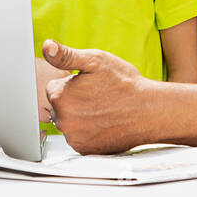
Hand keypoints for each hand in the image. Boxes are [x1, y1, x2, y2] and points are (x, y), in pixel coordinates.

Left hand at [42, 39, 154, 154]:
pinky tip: (104, 123)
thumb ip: (65, 55)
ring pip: (70, 123)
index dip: (71, 84)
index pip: (53, 88)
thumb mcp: (95, 60)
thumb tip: (47, 46)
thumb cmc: (124, 85)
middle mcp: (63, 121)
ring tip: (103, 109)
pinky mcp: (85, 150)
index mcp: (59, 97)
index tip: (88, 84)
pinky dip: (89, 132)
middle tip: (97, 96)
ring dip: (81, 117)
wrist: (149, 111)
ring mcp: (74, 138)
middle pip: (60, 107)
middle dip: (73, 101)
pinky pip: (80, 138)